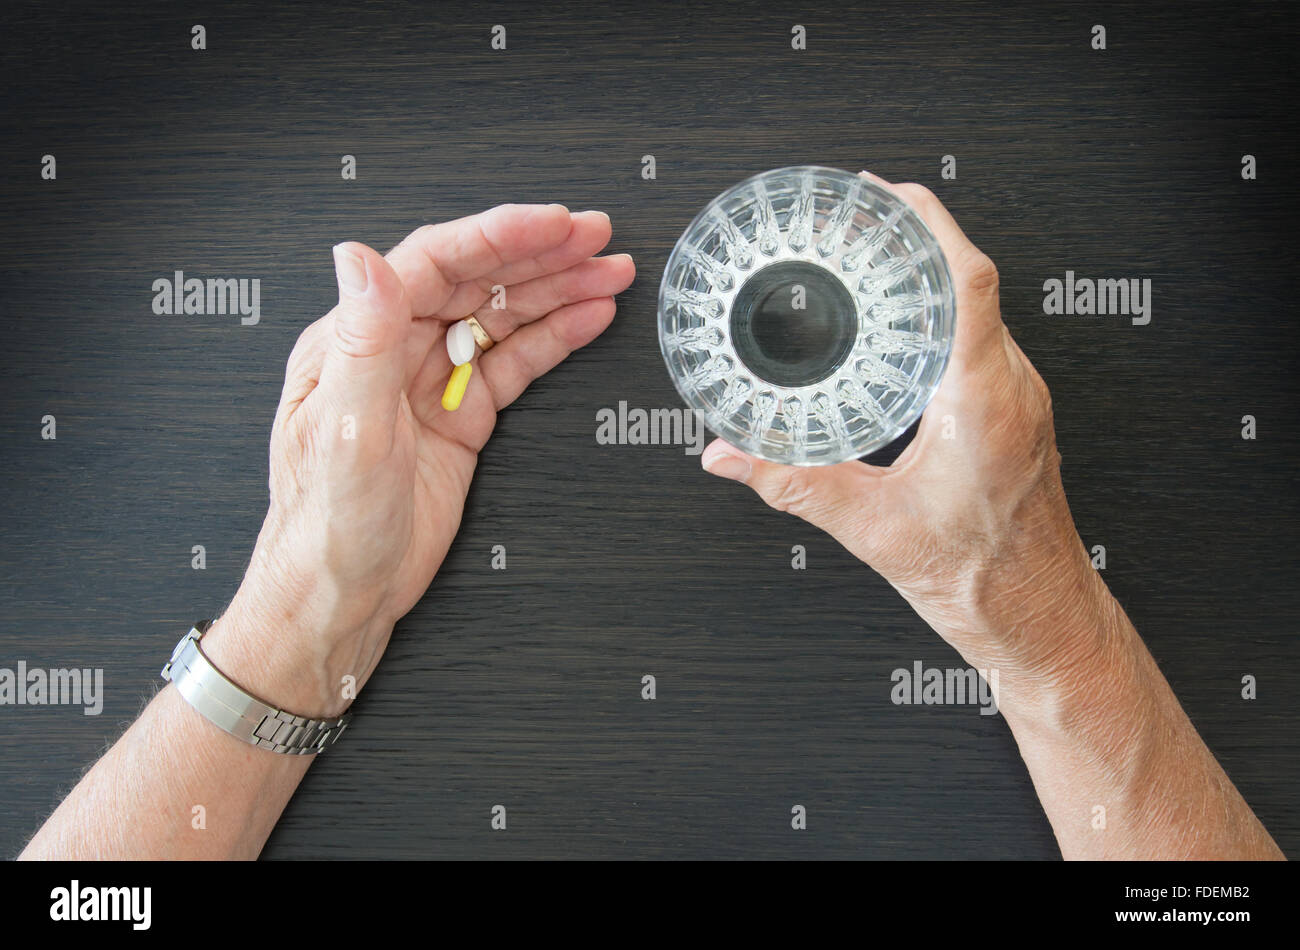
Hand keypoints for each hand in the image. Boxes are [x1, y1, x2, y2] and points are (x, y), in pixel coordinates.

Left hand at [207, 205, 635, 715]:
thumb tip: (358, 256)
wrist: (342, 595)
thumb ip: (361, 341)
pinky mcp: (460, 418)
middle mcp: (393, 350)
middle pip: (476, 281)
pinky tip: (587, 317)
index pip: (434, 263)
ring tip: (609, 271)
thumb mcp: (343, 431)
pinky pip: (512, 364)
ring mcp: (430, 383)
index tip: (552, 224)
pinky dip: (553, 338)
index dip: (498, 236)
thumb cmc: (324, 525)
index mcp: (355, 339)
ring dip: (556, 290)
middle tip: (596, 237)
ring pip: (500, 317)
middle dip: (540, 254)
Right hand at [701, 174, 1100, 682]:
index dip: (927, 224)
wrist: (1043, 622)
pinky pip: (975, 341)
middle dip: (913, 238)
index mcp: (985, 402)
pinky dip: (934, 317)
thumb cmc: (988, 582)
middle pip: (970, 281)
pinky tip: (895, 328)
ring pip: (976, 310)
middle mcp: (1012, 389)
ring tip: (869, 259)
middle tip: (855, 217)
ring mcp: (1019, 399)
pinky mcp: (1013, 414)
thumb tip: (728, 456)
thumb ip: (794, 485)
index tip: (883, 194)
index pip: (968, 281)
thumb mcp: (873, 530)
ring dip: (925, 277)